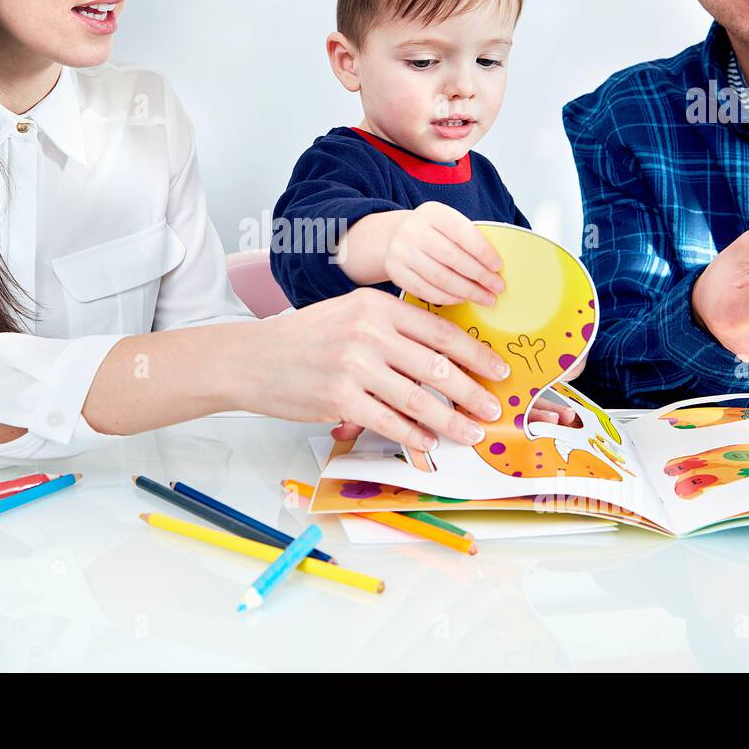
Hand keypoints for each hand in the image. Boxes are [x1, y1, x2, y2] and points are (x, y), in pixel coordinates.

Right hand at [249, 288, 510, 453]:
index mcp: (376, 305)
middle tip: (492, 408)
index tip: (497, 371)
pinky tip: (429, 443)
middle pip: (437, 366)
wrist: (251, 359)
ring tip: (469, 432)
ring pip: (418, 399)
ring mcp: (353, 365)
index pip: (440, 331)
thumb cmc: (303, 339)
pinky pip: (390, 422)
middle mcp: (368, 331)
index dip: (476, 354)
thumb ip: (391, 329)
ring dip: (451, 421)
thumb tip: (441, 358)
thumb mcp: (348, 315)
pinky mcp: (339, 398)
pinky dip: (414, 436)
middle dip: (472, 392)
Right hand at [382, 201, 505, 306]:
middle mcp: (413, 230)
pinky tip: (462, 299)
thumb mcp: (448, 224)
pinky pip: (425, 290)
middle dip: (479, 276)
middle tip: (497, 287)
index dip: (483, 252)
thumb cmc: (433, 233)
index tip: (498, 266)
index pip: (463, 233)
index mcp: (433, 213)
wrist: (396, 236)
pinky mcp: (395, 272)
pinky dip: (447, 298)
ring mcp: (401, 252)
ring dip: (467, 291)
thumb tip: (495, 267)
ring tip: (485, 298)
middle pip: (452, 258)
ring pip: (440, 278)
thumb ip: (468, 238)